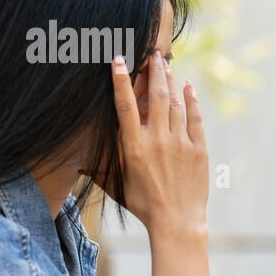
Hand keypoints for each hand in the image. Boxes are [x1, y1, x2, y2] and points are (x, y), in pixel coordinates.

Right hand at [104, 51, 208, 237]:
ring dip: (170, 81)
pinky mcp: (198, 149)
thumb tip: (77, 155)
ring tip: (167, 65)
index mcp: (134, 147)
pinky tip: (188, 88)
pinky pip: (195, 118)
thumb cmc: (142, 204)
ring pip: (176, 104)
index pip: (125, 105)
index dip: (120, 79)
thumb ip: (103, 161)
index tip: (118, 59)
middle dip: (153, 71)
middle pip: (156, 96)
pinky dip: (192, 100)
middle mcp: (158, 140)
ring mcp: (180, 144)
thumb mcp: (117, 182)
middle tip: (153, 53)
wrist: (177, 221)